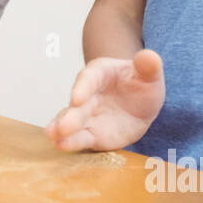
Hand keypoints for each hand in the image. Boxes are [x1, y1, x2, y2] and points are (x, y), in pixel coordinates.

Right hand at [45, 49, 163, 150]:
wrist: (139, 103)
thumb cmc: (140, 84)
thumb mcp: (149, 74)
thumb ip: (148, 66)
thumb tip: (149, 56)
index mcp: (99, 73)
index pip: (89, 78)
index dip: (82, 88)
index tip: (76, 98)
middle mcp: (87, 94)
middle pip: (77, 105)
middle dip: (69, 116)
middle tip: (62, 126)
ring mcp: (87, 115)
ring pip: (72, 122)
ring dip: (62, 128)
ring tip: (53, 136)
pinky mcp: (91, 134)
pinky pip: (81, 138)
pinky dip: (71, 142)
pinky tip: (61, 145)